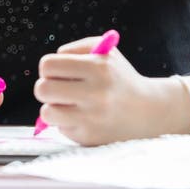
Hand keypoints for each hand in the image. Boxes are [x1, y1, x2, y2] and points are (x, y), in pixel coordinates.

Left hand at [34, 35, 169, 145]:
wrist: (147, 111)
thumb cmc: (118, 77)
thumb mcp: (105, 51)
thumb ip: (75, 50)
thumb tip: (48, 67)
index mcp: (97, 67)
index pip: (48, 65)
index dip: (48, 68)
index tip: (56, 72)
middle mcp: (95, 93)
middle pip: (42, 89)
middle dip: (45, 87)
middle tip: (57, 88)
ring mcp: (91, 118)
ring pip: (47, 112)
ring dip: (52, 107)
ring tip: (67, 103)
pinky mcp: (89, 138)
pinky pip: (60, 128)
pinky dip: (66, 122)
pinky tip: (82, 117)